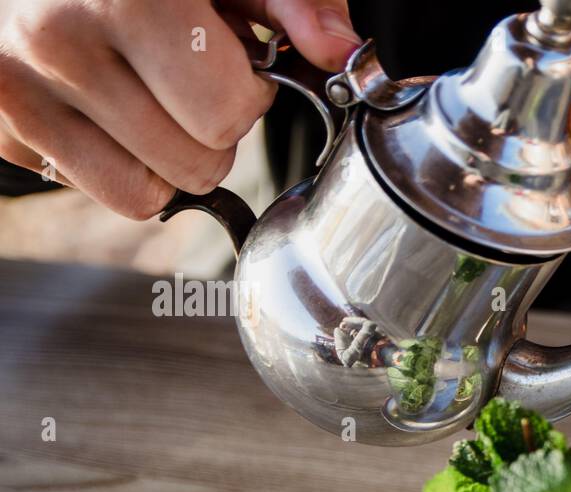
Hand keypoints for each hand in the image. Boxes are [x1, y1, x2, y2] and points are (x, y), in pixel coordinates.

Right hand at [0, 0, 358, 218]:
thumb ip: (291, 0)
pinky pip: (89, 188)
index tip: (228, 61)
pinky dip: (111, 160)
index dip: (244, 95)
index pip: (222, 118)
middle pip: (193, 165)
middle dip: (209, 131)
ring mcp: (16, 87)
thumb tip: (339, 50)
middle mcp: (56, 41)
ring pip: (143, 194)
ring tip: (147, 93)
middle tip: (185, 78)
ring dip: (165, 158)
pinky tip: (104, 105)